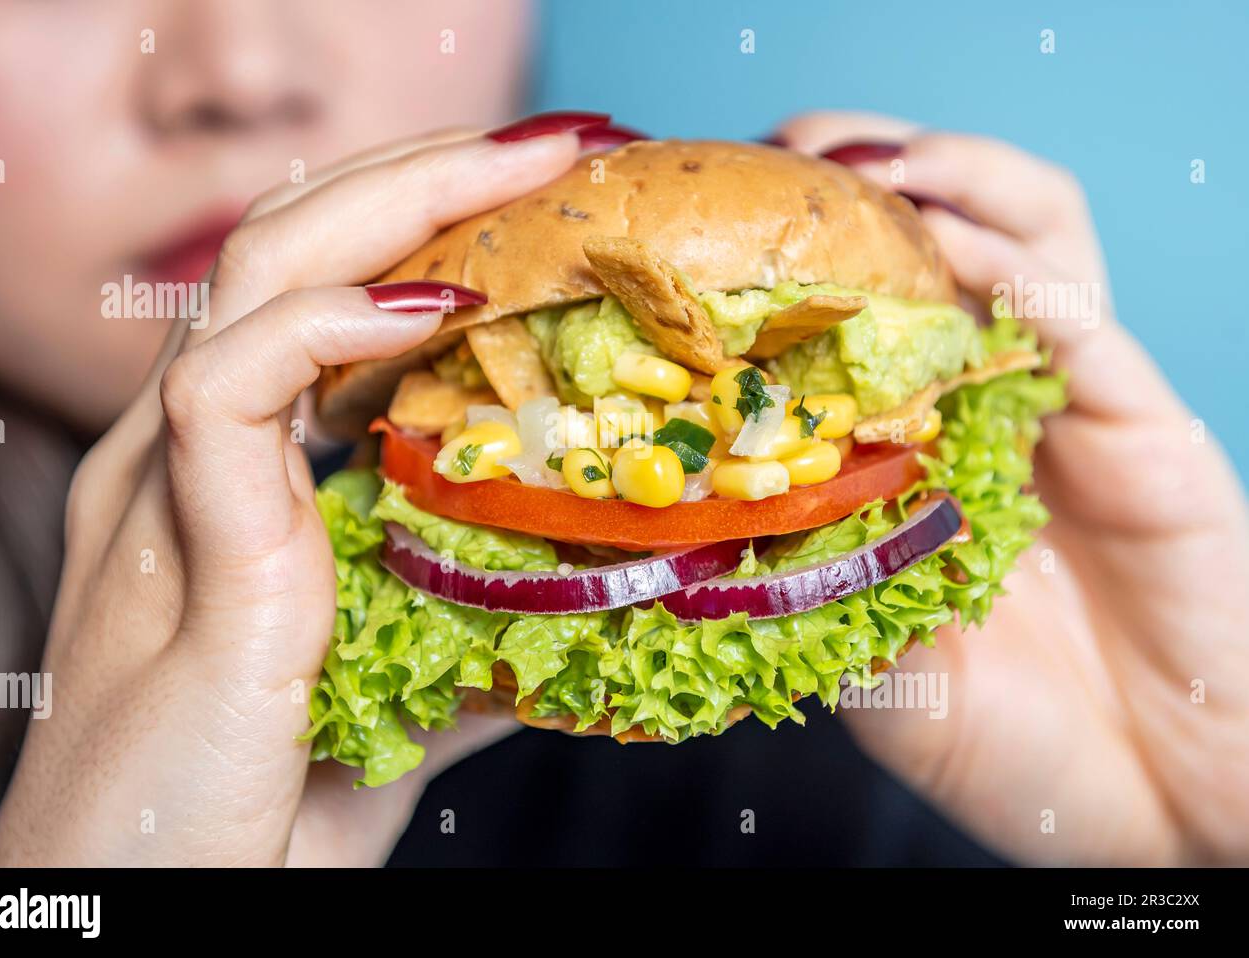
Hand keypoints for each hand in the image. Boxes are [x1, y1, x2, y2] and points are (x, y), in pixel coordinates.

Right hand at [0, 124, 584, 866]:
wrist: (139, 928)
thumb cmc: (240, 820)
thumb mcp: (383, 706)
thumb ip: (461, 646)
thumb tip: (570, 620)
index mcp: (227, 478)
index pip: (317, 293)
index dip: (424, 224)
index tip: (546, 199)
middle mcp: (183, 458)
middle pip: (291, 248)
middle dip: (427, 173)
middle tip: (558, 141)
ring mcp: (166, 493)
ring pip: (259, 278)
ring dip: (400, 201)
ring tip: (527, 165)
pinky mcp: (181, 553)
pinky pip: (228, 391)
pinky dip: (327, 329)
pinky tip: (436, 307)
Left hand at [779, 112, 1248, 864]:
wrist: (1149, 803)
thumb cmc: (1009, 745)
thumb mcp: (871, 675)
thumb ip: (804, 603)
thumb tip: (678, 545)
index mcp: (920, 447)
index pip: (857, 310)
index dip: (796, 251)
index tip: (719, 212)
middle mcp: (990, 405)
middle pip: (943, 238)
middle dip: (869, 174)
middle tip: (795, 146)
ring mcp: (1069, 406)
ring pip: (1032, 240)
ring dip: (955, 184)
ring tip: (878, 162)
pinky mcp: (1144, 430)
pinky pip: (1090, 328)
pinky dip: (1029, 277)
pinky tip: (970, 250)